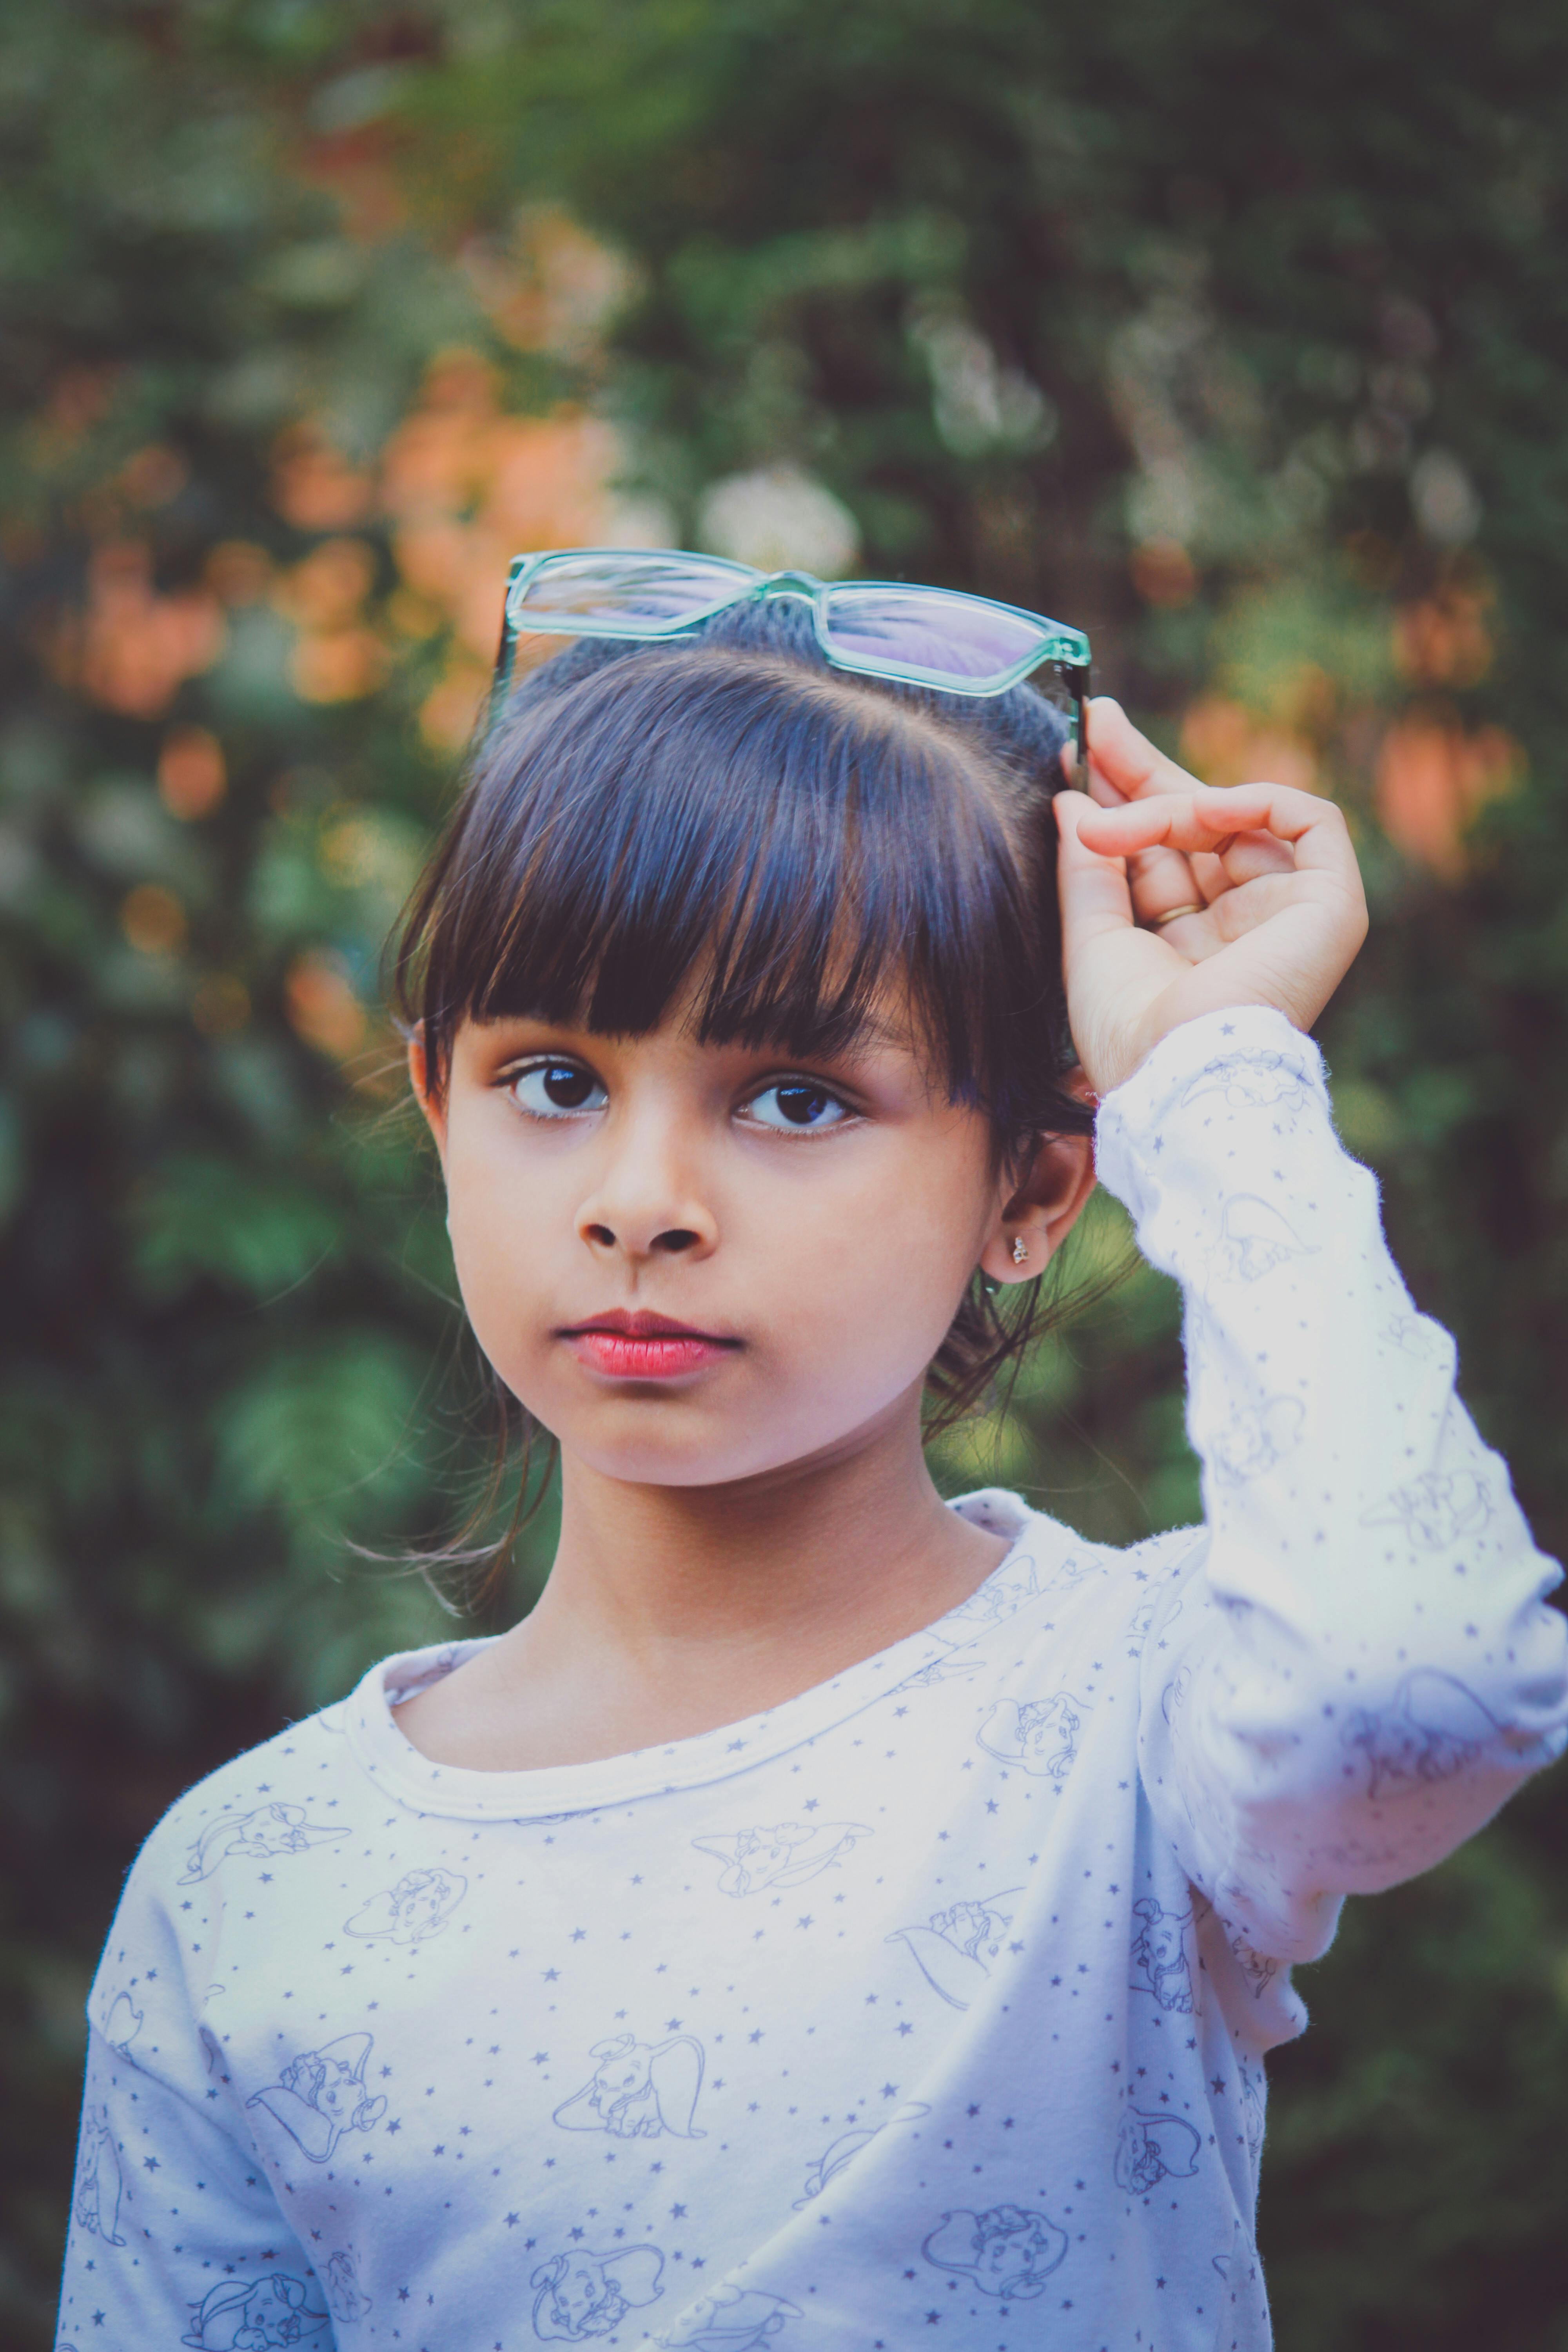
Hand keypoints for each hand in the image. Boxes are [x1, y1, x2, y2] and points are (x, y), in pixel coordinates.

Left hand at [1055, 698, 1368, 1097]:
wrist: (1177, 1073)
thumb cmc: (1129, 1030)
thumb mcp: (1091, 936)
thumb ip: (1087, 866)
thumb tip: (1073, 798)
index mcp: (1191, 944)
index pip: (1162, 851)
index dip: (1126, 797)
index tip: (1079, 752)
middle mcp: (1241, 928)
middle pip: (1196, 826)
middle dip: (1144, 771)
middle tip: (1095, 722)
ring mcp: (1288, 915)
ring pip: (1237, 820)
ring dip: (1168, 802)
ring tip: (1112, 818)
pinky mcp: (1333, 906)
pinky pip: (1308, 821)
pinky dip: (1255, 801)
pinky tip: (1199, 807)